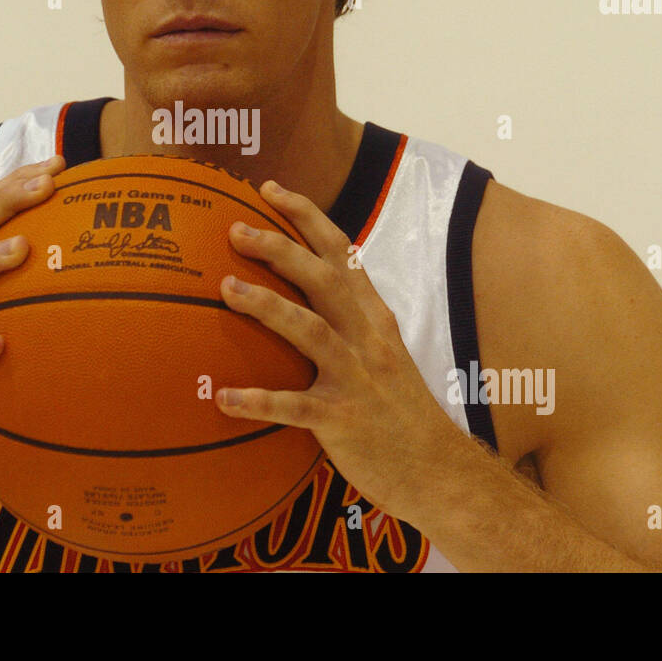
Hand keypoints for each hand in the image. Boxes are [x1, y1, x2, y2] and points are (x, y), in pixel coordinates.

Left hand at [214, 179, 448, 523]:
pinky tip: (222, 398)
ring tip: (225, 288)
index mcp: (374, 318)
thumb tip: (300, 299)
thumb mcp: (382, 353)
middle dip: (278, 247)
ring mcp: (356, 377)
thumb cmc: (400, 412)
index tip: (270, 190)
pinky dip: (257, 401)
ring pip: (309, 329)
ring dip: (266, 305)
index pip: (341, 252)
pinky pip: (293, 407)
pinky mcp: (342, 420)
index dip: (306, 216)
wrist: (439, 470)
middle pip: (322, 278)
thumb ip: (347, 324)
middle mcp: (366, 338)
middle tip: (235, 228)